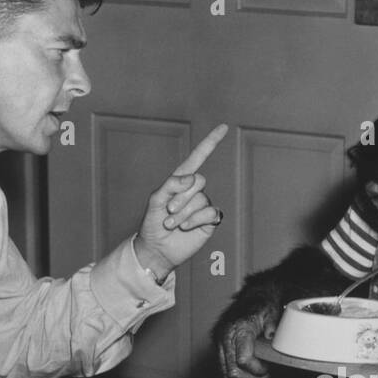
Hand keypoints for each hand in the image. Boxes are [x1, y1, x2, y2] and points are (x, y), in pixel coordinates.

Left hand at [134, 124, 227, 281]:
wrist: (157, 249)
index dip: (210, 143)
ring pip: (201, 199)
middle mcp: (194, 191)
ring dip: (184, 213)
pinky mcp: (210, 221)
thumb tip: (191, 177)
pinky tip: (186, 227)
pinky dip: (195, 220)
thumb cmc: (153, 224)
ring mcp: (203, 206)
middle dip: (181, 197)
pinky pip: (210, 212)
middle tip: (169, 211)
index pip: (197, 158)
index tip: (223, 127)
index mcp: (180, 181)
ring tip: (173, 224)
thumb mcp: (155, 200)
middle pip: (198, 181)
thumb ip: (171, 185)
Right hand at [217, 311, 276, 377]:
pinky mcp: (217, 344)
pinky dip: (237, 373)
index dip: (258, 370)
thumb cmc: (263, 305)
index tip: (268, 369)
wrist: (253, 296)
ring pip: (226, 373)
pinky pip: (224, 367)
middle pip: (232, 372)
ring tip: (258, 375)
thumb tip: (271, 336)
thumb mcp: (273, 313)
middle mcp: (225, 335)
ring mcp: (219, 340)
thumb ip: (272, 325)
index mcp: (239, 328)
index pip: (243, 360)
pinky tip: (249, 371)